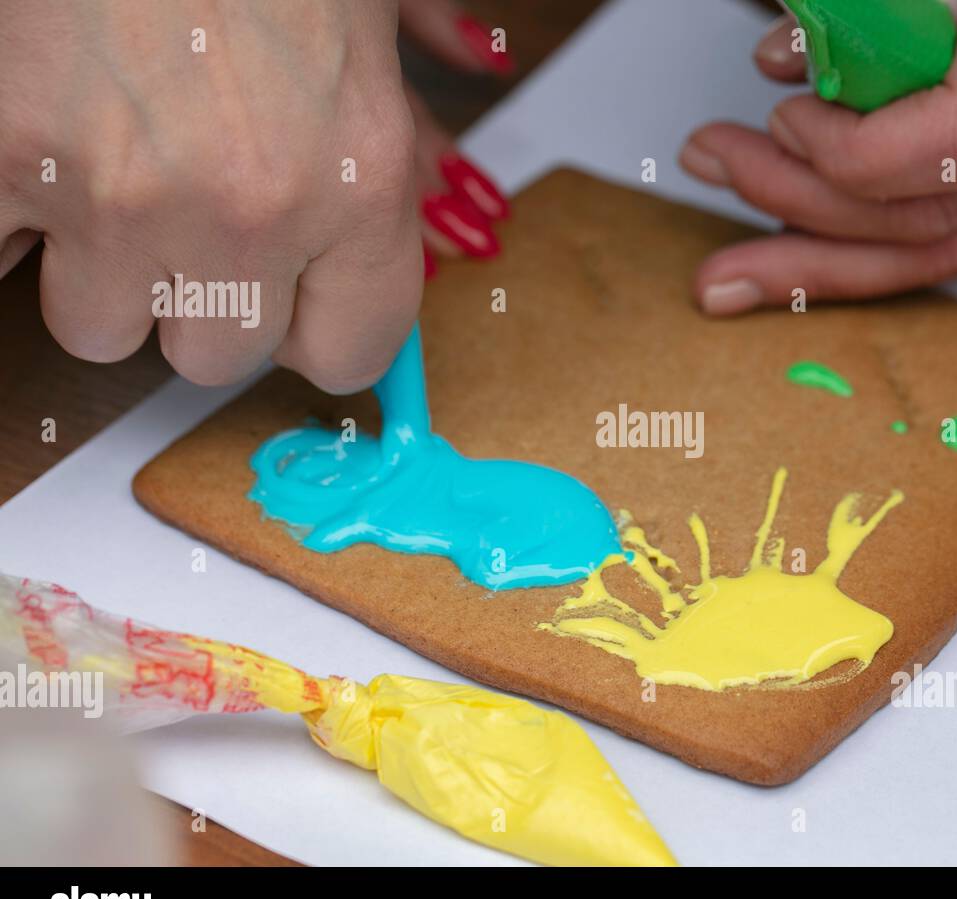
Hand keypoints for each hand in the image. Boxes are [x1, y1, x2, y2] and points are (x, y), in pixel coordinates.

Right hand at [0, 0, 510, 392]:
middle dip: (206, 304)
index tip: (294, 305)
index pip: (349, 354)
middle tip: (197, 221)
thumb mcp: (370, 15)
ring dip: (104, 273)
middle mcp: (251, 207)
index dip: (315, 333)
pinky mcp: (5, 158)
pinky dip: (10, 229)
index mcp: (360, 177)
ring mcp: (118, 194)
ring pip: (100, 331)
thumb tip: (464, 207)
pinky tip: (42, 165)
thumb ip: (418, 129)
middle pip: (216, 358)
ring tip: (112, 176)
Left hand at [680, 0, 956, 314]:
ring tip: (734, 253)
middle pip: (941, 215)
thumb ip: (860, 0)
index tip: (784, 119)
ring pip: (952, 242)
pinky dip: (875, 238)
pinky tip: (804, 238)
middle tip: (711, 166)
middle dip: (803, 211)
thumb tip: (784, 61)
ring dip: (826, 254)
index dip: (853, 155)